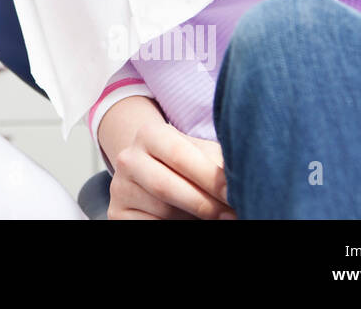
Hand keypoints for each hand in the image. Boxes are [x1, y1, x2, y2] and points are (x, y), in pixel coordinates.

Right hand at [108, 120, 236, 219]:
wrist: (152, 171)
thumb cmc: (187, 162)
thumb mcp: (201, 153)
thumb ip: (218, 162)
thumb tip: (242, 177)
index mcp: (148, 134)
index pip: (179, 156)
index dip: (210, 177)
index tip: (235, 193)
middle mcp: (127, 159)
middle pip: (166, 186)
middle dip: (204, 204)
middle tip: (231, 213)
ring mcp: (119, 188)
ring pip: (161, 210)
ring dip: (193, 218)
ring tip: (217, 217)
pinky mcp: (117, 214)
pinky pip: (150, 225)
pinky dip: (175, 225)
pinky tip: (189, 220)